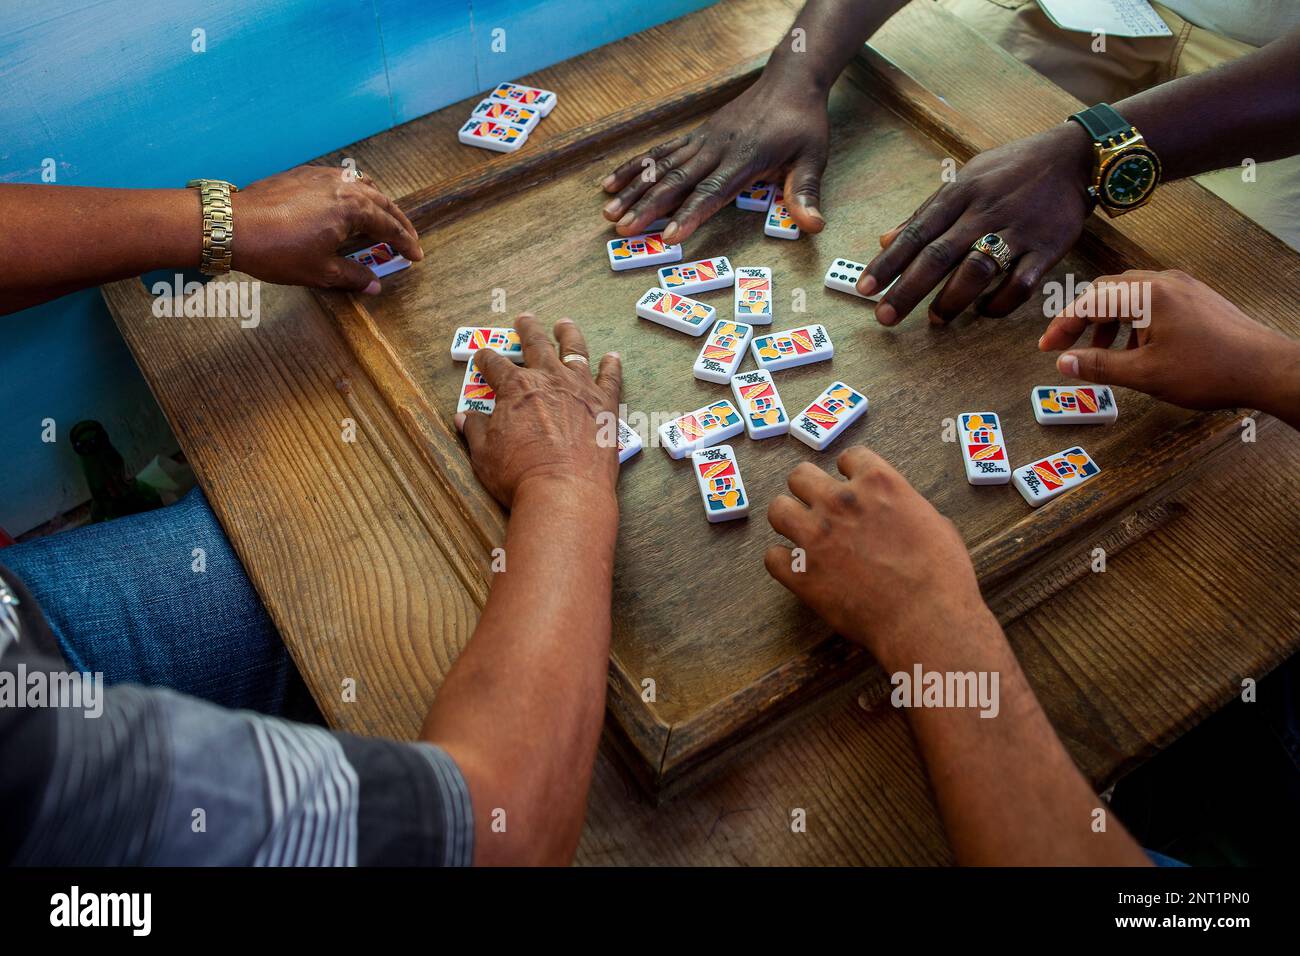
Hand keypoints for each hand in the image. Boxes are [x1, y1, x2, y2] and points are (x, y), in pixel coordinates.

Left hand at [231, 165, 422, 291]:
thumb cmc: (277, 250)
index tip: (415, 256)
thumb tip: (373, 284)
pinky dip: (353, 191)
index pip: (389, 227)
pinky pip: (339, 179)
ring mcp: (321, 177)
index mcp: (353, 209)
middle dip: (398, 221)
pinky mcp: (303, 175)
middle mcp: (342, 186)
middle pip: (382, 202)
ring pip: (362, 185)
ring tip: (382, 216)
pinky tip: (347, 202)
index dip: (405, 243)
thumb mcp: (320, 271)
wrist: (234, 226)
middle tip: (407, 237)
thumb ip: (353, 276)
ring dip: (378, 202)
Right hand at [456, 314, 622, 507]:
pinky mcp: (605, 404)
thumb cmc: (520, 475)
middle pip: (536, 344)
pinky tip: (613, 356)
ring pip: (574, 350)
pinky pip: (611, 377)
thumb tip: (464, 418)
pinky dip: (612, 365)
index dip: (486, 358)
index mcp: (515, 388)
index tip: (483, 355)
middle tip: (525, 319)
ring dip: (568, 335)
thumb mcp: (485, 454)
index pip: (495, 364)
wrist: (564, 491)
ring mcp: (579, 388)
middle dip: (528, 330)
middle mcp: (548, 379)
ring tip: (565, 324)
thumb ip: (475, 431)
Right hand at [600, 70, 829, 244]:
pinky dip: (634, 167)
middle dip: (648, 207)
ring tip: (608, 212)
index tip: (669, 236)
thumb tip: (814, 226)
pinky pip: (659, 152)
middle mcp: (716, 149)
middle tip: (623, 230)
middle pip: (676, 181)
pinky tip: (612, 182)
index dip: (689, 215)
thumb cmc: (802, 124)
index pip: (711, 192)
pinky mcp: (695, 136)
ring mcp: (701, 141)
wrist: (789, 82)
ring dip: (633, 190)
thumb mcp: (813, 158)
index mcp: (744, 159)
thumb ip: (805, 192)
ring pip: (660, 167)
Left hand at [764, 446, 992, 665]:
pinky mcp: (801, 573)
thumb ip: (905, 507)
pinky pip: (773, 557)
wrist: (926, 620)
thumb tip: (899, 512)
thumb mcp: (936, 524)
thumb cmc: (942, 576)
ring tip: (803, 535)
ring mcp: (815, 536)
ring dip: (790, 520)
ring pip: (778, 510)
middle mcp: (840, 501)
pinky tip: (800, 571)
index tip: (851, 485)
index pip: (848, 457)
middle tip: (821, 510)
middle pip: (801, 475)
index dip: (850, 472)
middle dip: (810, 490)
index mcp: (878, 483)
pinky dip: (784, 564)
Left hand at [859, 122, 1093, 325]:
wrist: (1075, 156)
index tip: (865, 289)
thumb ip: (924, 212)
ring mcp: (1017, 230)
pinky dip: (1000, 303)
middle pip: (939, 255)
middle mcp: (985, 211)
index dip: (889, 263)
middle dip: (908, 290)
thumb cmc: (1011, 170)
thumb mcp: (964, 178)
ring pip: (977, 270)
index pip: (916, 233)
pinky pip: (1021, 283)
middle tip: (886, 317)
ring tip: (935, 319)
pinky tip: (984, 312)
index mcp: (960, 193)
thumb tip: (883, 240)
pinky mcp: (1048, 247)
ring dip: (952, 300)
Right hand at [1040, 269, 1299, 420]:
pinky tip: (1135, 349)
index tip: (1047, 348)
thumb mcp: (1145, 374)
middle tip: (1065, 348)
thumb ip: (1099, 366)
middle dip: (1081, 319)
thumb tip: (1064, 362)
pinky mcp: (1195, 298)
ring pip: (1129, 297)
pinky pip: (1152, 302)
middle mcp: (1163, 282)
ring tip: (1101, 355)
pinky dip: (1132, 322)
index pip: (1090, 302)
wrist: (1265, 368)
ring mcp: (1182, 287)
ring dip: (1107, 322)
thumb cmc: (1209, 369)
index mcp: (1147, 294)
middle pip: (1106, 292)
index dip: (1062, 325)